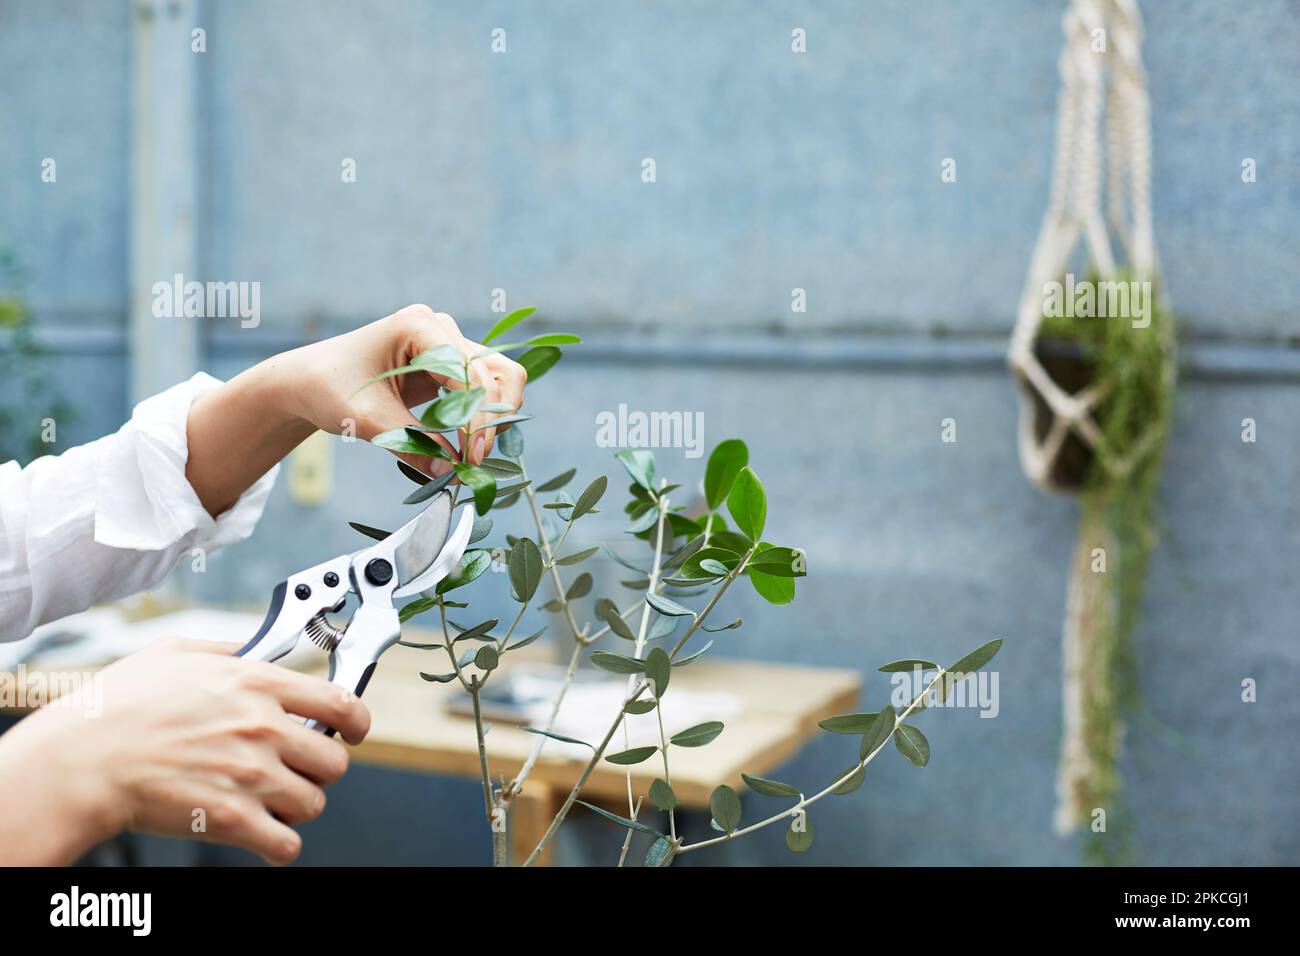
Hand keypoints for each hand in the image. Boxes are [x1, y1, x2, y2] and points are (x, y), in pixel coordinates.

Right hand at [0, 639, 370, 864]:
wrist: (81, 761)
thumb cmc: (118, 707)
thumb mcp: (176, 653)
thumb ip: (226, 651)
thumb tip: (255, 650)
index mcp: (256, 684)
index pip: (341, 702)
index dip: (357, 720)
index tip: (355, 729)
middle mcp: (263, 727)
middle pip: (336, 760)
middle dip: (320, 768)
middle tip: (296, 769)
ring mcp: (252, 774)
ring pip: (314, 802)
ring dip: (296, 805)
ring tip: (270, 799)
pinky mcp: (234, 818)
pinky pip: (287, 843)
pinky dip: (279, 844)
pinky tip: (262, 832)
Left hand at [187, 305, 527, 514]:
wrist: (310, 381)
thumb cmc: (330, 390)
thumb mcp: (366, 420)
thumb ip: (412, 444)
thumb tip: (450, 474)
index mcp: (418, 326)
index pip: (468, 374)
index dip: (476, 418)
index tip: (469, 459)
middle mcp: (440, 328)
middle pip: (495, 374)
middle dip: (489, 421)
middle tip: (473, 462)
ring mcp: (449, 343)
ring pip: (501, 379)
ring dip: (496, 417)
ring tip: (474, 452)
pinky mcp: (451, 364)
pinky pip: (488, 388)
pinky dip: (486, 416)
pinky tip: (468, 443)